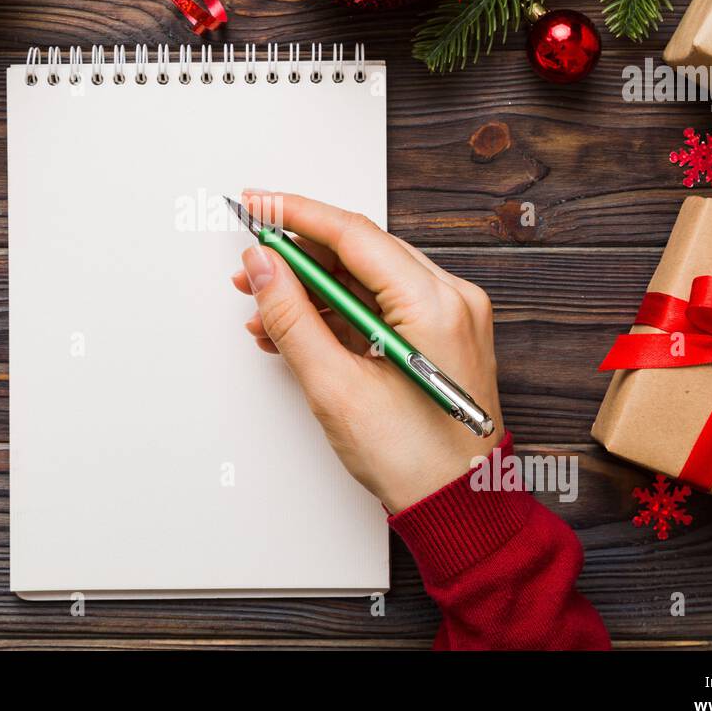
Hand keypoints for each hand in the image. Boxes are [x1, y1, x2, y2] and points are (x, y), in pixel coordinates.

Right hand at [231, 191, 504, 512]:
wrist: (460, 506)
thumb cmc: (416, 460)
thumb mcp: (335, 388)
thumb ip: (292, 318)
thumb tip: (263, 268)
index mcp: (435, 305)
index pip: (354, 235)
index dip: (297, 216)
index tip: (258, 204)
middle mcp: (452, 299)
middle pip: (362, 252)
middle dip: (299, 256)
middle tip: (251, 264)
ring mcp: (451, 316)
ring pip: (368, 278)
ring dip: (314, 288)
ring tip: (264, 309)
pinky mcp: (441, 334)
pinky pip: (381, 304)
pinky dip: (337, 312)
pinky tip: (297, 329)